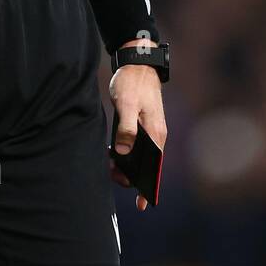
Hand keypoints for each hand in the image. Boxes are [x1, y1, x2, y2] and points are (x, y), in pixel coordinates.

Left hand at [109, 41, 167, 211]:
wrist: (136, 61)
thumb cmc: (132, 82)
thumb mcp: (126, 104)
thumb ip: (126, 128)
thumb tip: (124, 153)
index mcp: (156, 132)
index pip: (156, 166)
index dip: (148, 186)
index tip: (142, 204)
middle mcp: (155, 133)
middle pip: (146, 164)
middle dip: (131, 175)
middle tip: (113, 175)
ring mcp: (148, 129)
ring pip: (138, 156)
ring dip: (126, 164)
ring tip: (109, 165)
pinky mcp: (139, 124)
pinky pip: (134, 145)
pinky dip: (124, 152)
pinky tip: (111, 152)